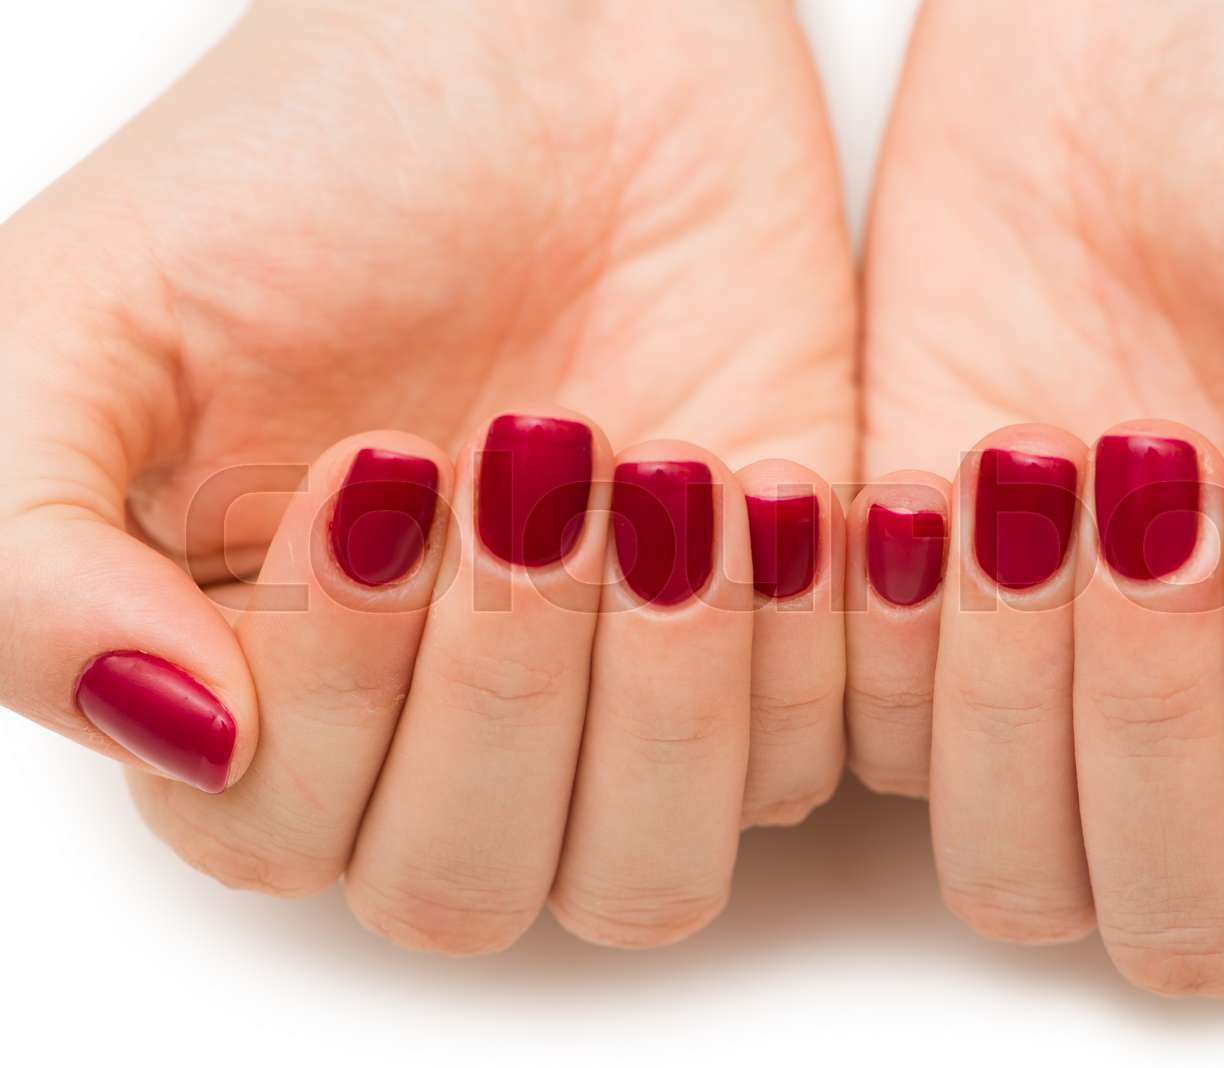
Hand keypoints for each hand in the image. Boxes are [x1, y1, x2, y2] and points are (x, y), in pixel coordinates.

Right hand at [0, 0, 853, 949]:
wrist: (575, 54)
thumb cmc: (328, 164)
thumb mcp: (94, 315)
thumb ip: (31, 552)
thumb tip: (173, 735)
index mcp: (259, 672)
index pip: (281, 829)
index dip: (339, 682)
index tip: (382, 461)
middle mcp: (437, 720)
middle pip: (465, 887)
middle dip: (504, 681)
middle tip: (535, 454)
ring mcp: (612, 695)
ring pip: (644, 877)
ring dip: (664, 699)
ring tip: (672, 481)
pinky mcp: (767, 644)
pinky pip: (807, 761)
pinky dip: (804, 647)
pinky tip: (767, 484)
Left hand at [855, 0, 1223, 993]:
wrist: (1132, 42)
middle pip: (1189, 920)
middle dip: (1166, 728)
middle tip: (1170, 486)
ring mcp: (1064, 686)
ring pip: (1019, 872)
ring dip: (1023, 700)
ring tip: (1046, 470)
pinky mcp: (920, 624)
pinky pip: (877, 745)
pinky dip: (897, 640)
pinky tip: (935, 484)